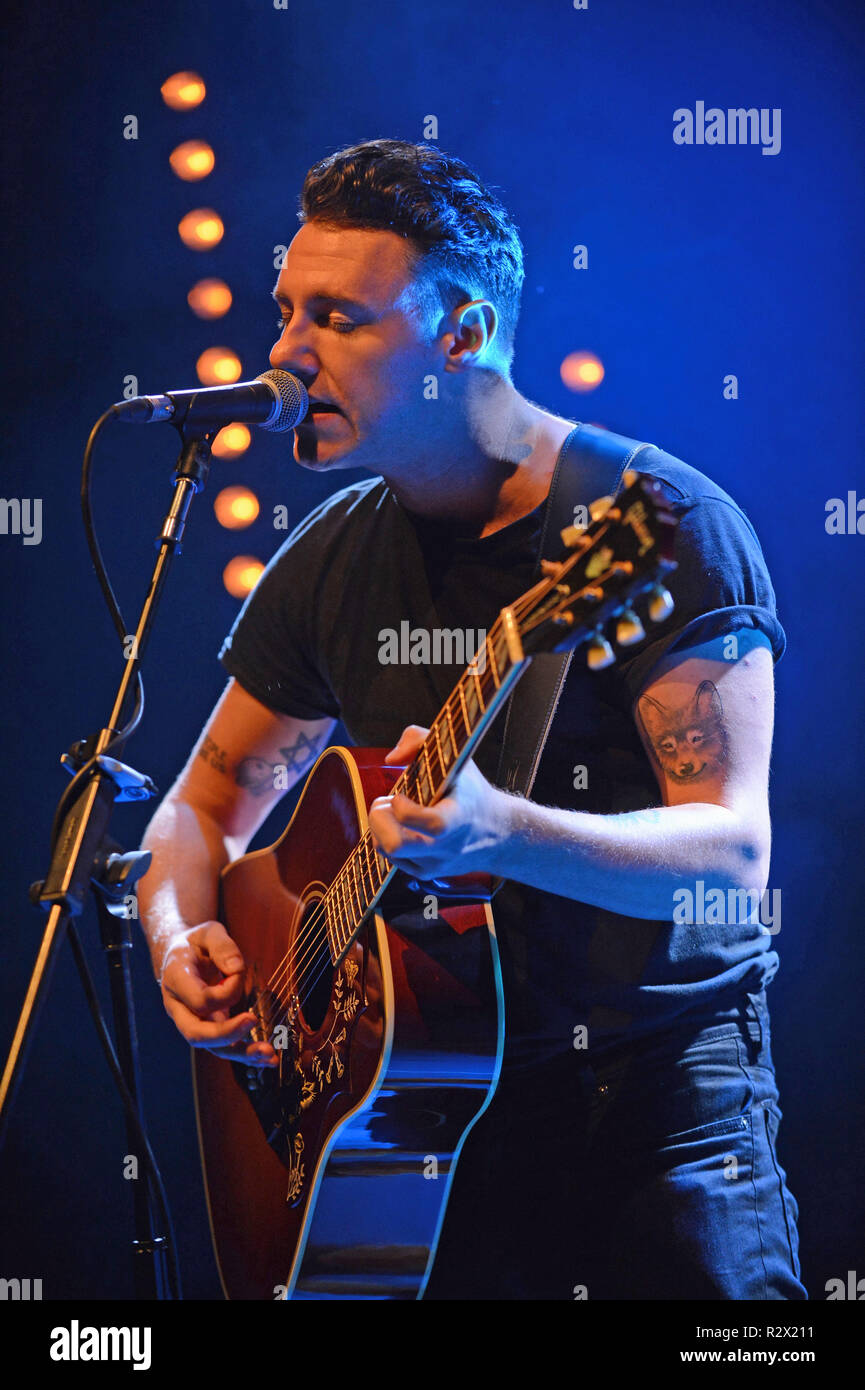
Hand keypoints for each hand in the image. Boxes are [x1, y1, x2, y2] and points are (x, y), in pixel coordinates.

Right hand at [158, 920, 277, 1066]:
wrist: (181, 955)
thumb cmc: (196, 943)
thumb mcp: (208, 932)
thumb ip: (223, 946)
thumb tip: (237, 968)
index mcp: (176, 980)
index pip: (200, 999)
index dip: (225, 990)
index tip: (239, 972)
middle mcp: (180, 1007)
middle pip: (196, 1034)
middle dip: (226, 1034)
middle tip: (252, 1021)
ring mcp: (193, 1021)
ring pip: (212, 1047)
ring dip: (241, 1053)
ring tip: (269, 1055)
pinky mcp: (209, 1027)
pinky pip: (224, 1047)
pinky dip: (246, 1054)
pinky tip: (269, 1059)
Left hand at [369, 724, 508, 880]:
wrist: (496, 832)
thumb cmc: (470, 790)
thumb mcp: (456, 757)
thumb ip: (420, 740)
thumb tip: (391, 758)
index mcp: (458, 818)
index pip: (430, 824)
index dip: (403, 807)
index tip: (401, 792)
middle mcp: (446, 846)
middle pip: (396, 845)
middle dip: (379, 820)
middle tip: (385, 804)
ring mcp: (435, 863)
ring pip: (387, 851)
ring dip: (378, 827)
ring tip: (390, 812)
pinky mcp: (426, 873)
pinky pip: (391, 859)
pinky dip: (385, 839)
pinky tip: (398, 825)